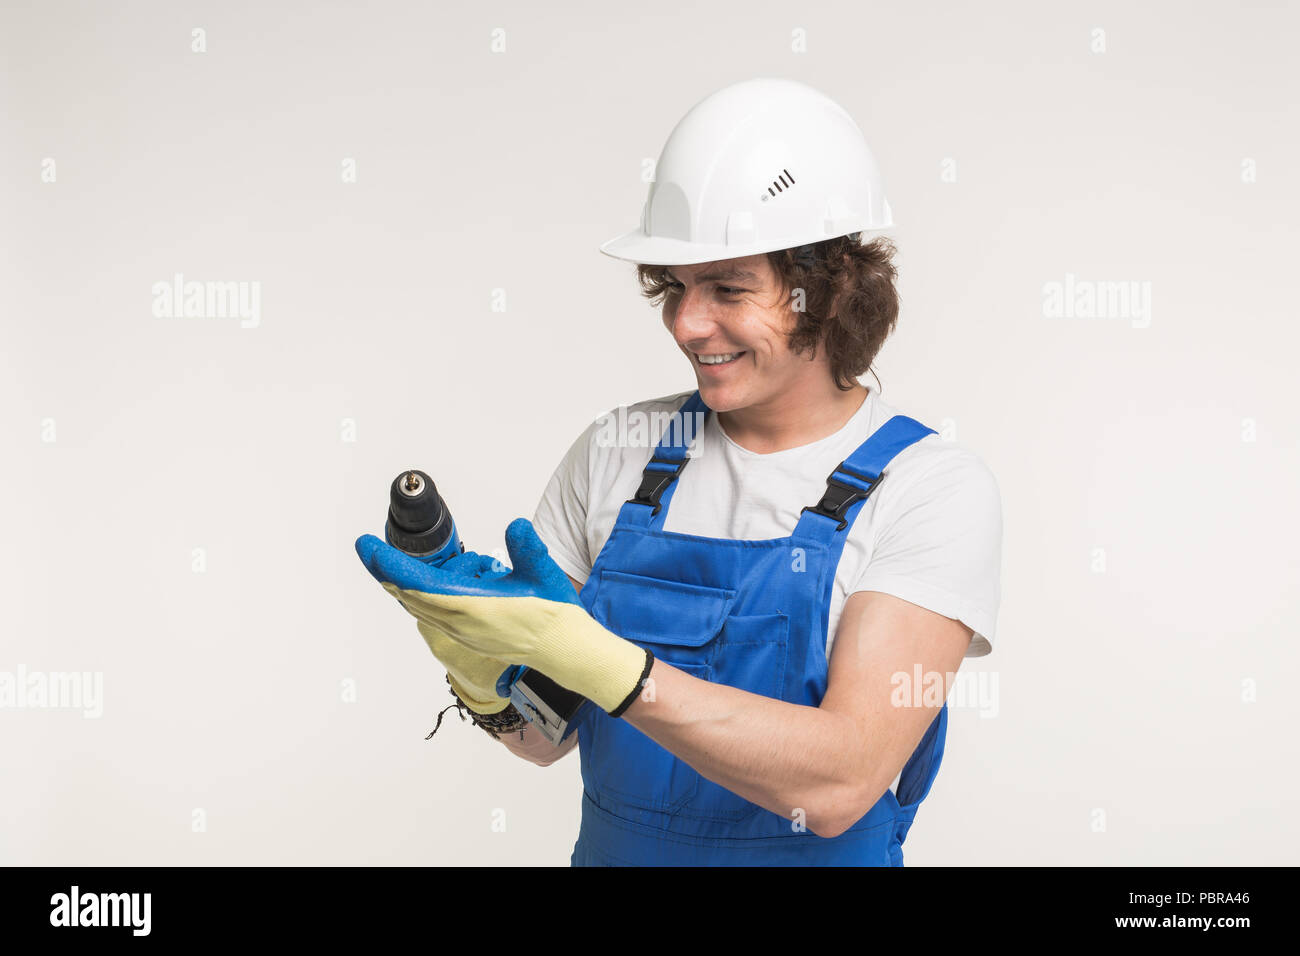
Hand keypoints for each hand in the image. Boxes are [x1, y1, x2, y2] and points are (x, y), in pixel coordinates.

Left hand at [355, 519, 651, 715]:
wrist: (563, 651)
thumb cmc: (554, 614)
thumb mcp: (544, 574)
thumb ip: (527, 548)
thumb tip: (515, 526)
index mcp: (472, 608)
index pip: (417, 584)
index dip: (388, 564)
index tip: (367, 545)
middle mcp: (459, 623)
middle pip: (407, 594)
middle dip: (386, 569)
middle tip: (371, 545)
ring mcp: (459, 631)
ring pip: (418, 603)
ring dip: (410, 580)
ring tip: (437, 563)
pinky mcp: (464, 633)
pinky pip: (431, 610)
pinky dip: (424, 592)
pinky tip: (444, 578)